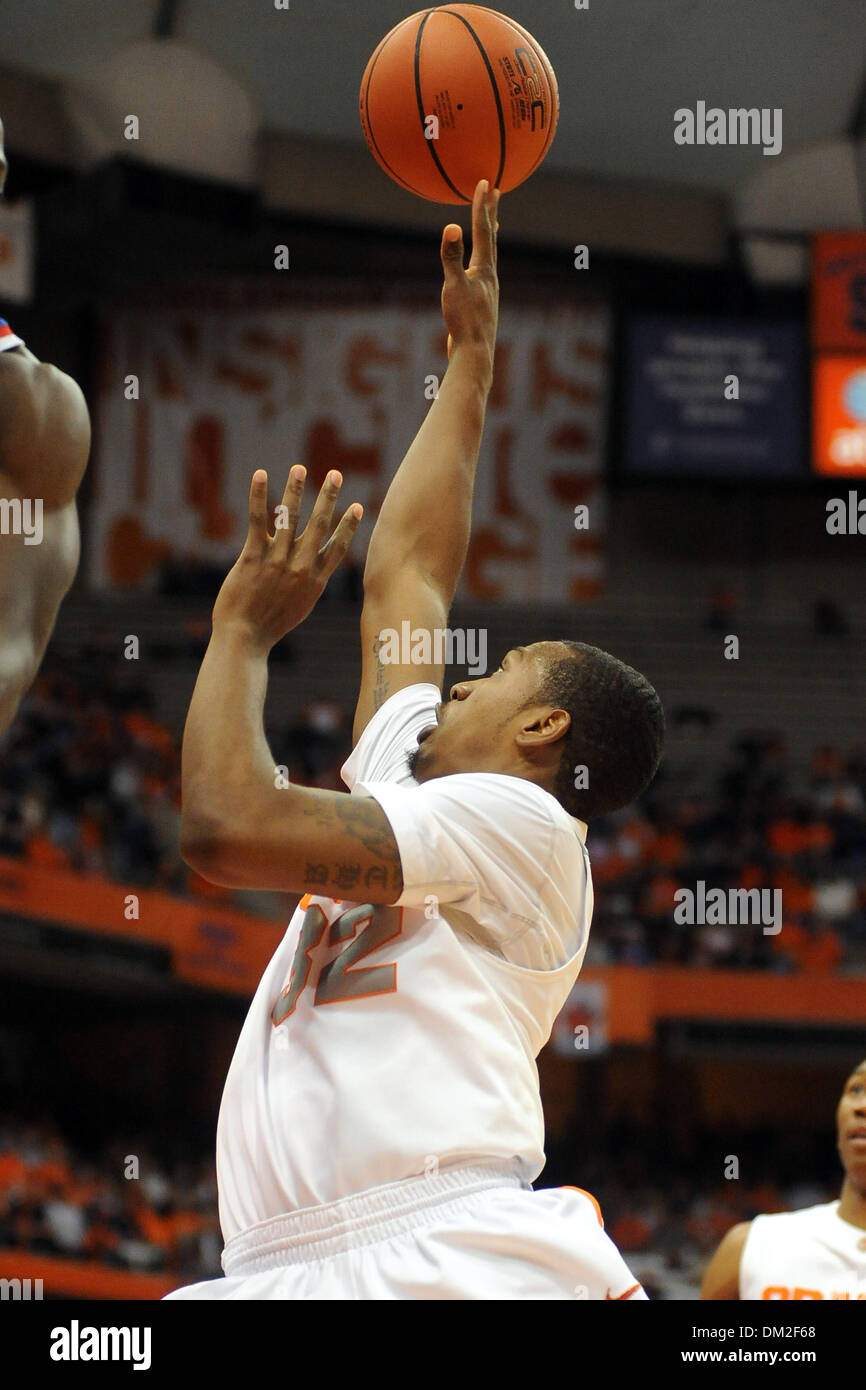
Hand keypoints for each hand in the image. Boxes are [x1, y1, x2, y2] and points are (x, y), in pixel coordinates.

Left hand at [212, 467, 362, 651]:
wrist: (245, 639)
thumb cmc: (270, 624)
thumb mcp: (299, 605)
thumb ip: (308, 583)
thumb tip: (316, 569)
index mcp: (315, 580)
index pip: (337, 548)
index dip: (348, 526)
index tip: (357, 507)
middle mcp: (300, 567)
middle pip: (319, 526)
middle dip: (328, 497)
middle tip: (336, 474)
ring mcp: (277, 561)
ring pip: (290, 518)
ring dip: (296, 490)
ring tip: (300, 468)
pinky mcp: (252, 557)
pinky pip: (258, 521)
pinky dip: (260, 496)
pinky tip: (261, 475)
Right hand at [440, 179, 499, 376]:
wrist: (475, 354)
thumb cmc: (463, 321)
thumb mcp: (453, 286)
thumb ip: (451, 256)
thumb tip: (451, 226)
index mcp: (485, 269)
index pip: (483, 230)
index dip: (481, 206)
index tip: (484, 181)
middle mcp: (490, 277)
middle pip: (492, 238)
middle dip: (491, 213)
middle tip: (496, 191)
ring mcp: (487, 291)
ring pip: (490, 256)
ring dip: (489, 236)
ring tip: (492, 225)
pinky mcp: (481, 304)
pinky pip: (481, 272)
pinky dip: (481, 259)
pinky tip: (477, 269)